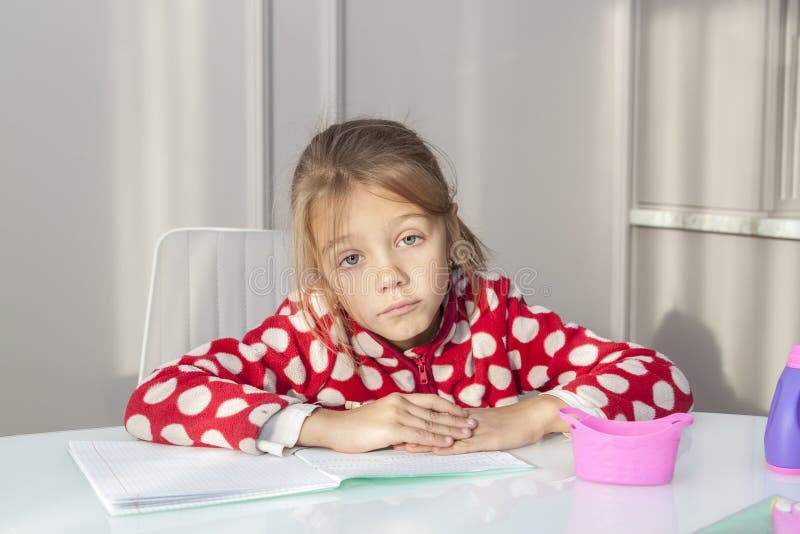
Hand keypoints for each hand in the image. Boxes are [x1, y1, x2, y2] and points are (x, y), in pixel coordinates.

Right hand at [297, 393, 476, 452]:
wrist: (336, 428)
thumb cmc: (356, 427)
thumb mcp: (381, 417)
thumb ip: (399, 420)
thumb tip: (415, 432)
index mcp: (399, 398)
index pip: (430, 400)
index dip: (448, 406)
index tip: (463, 412)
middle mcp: (400, 403)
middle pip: (434, 412)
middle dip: (455, 419)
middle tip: (473, 424)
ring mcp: (396, 415)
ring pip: (430, 424)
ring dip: (450, 430)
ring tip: (466, 434)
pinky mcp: (391, 429)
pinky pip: (418, 436)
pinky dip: (435, 440)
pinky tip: (446, 443)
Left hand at [394, 394, 569, 454]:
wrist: (535, 415)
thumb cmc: (515, 420)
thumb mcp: (488, 420)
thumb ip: (471, 423)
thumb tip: (454, 426)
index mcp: (467, 415)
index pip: (436, 418)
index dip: (416, 422)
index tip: (397, 425)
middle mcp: (468, 421)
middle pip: (435, 426)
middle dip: (412, 432)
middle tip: (391, 436)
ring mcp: (477, 430)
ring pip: (446, 436)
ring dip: (424, 442)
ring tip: (404, 446)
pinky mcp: (488, 440)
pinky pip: (466, 445)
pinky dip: (450, 448)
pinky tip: (436, 450)